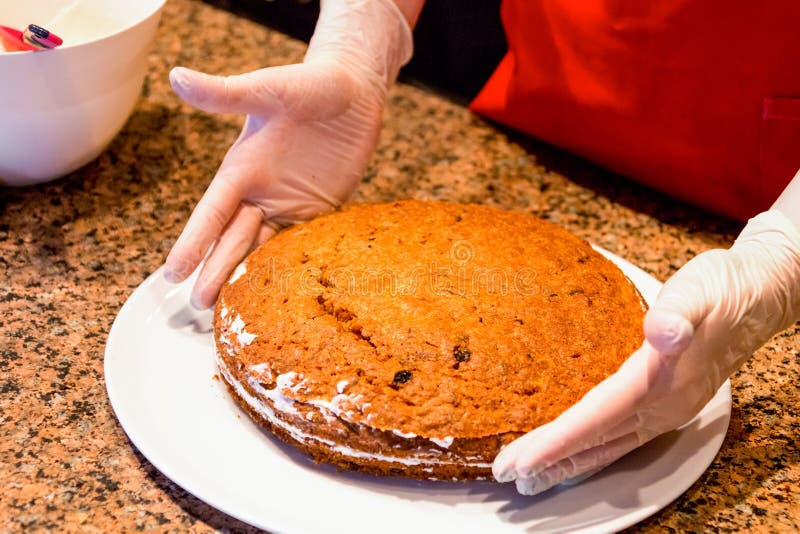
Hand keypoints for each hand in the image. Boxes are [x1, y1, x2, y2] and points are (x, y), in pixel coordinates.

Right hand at [163, 0, 411, 307]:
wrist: (353, 90)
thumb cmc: (309, 84)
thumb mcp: (268, 89)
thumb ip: (226, 93)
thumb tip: (176, 76)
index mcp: (242, 169)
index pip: (211, 213)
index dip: (192, 243)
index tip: (171, 273)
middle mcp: (261, 193)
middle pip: (233, 239)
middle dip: (215, 271)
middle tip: (198, 307)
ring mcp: (290, 204)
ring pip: (263, 248)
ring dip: (247, 277)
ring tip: (231, 309)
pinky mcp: (319, 211)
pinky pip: (301, 244)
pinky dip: (290, 268)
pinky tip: (282, 294)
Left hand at [493, 209, 799, 494]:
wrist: (757, 296)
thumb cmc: (722, 291)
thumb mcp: (698, 291)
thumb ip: (678, 313)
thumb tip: (663, 330)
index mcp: (658, 382)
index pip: (596, 419)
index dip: (557, 442)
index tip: (521, 459)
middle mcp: (661, 406)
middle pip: (594, 441)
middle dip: (549, 461)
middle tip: (507, 474)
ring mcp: (664, 410)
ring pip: (607, 446)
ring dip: (567, 464)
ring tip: (531, 479)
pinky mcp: (663, 405)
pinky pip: (620, 438)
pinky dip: (591, 452)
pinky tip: (575, 456)